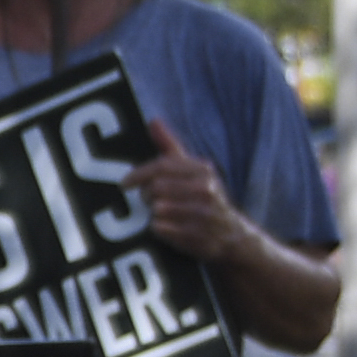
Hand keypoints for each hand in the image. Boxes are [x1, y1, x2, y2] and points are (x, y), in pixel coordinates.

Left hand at [136, 130, 241, 263]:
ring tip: (163, 213)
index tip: (125, 183)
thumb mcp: (191, 170)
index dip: (140, 174)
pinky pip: (161, 229)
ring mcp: (203, 214)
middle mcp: (206, 190)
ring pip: (158, 209)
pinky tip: (168, 228)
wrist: (231, 234)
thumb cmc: (203, 197)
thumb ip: (170, 146)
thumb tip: (154, 120)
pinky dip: (158, 229)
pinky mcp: (197, 236)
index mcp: (202, 170)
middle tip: (151, 201)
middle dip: (147, 196)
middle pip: (156, 188)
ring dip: (153, 213)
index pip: (163, 166)